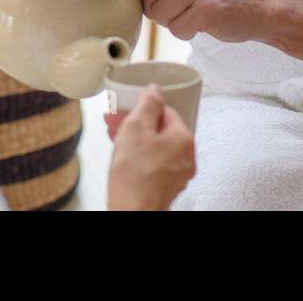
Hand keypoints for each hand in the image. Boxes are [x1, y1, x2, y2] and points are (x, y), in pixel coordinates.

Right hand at [106, 85, 194, 210]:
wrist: (132, 212)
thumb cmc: (134, 177)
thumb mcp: (136, 128)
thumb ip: (147, 104)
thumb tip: (155, 90)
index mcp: (184, 138)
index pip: (166, 111)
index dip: (143, 107)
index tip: (128, 109)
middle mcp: (186, 156)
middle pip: (161, 129)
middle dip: (136, 123)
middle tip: (118, 123)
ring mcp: (177, 173)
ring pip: (156, 146)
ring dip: (136, 139)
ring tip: (115, 138)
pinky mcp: (166, 185)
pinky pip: (154, 162)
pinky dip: (140, 156)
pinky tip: (124, 157)